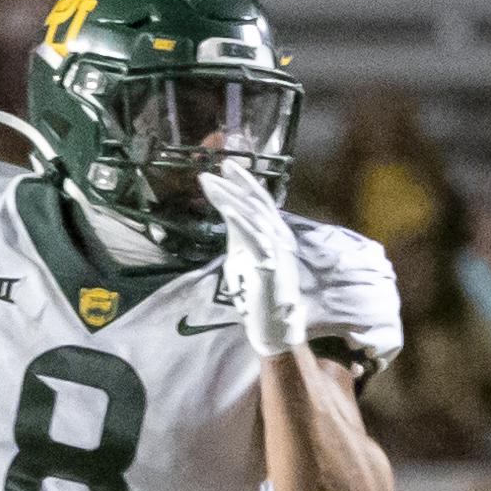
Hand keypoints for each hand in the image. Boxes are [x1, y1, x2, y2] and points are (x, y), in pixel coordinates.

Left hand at [201, 160, 305, 356]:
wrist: (273, 325)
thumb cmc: (258, 293)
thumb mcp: (245, 256)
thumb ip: (239, 236)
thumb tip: (228, 216)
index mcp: (275, 234)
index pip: (260, 201)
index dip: (244, 182)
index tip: (227, 166)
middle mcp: (280, 237)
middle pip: (256, 202)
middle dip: (236, 183)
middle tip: (218, 165)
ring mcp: (277, 250)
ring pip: (254, 215)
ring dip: (230, 196)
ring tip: (211, 182)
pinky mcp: (269, 264)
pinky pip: (254, 238)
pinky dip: (241, 221)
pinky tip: (227, 208)